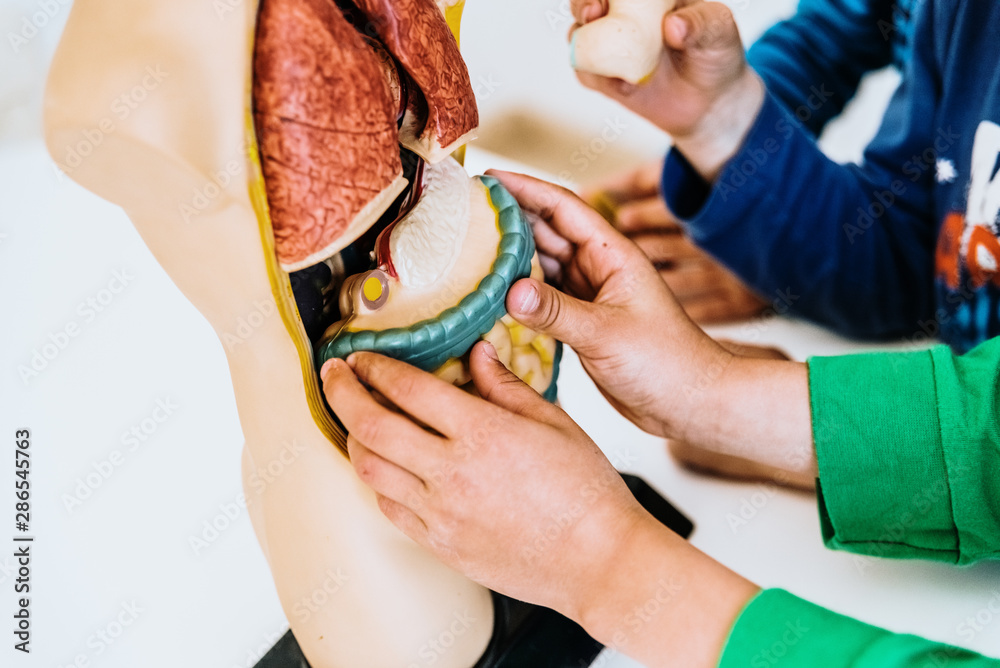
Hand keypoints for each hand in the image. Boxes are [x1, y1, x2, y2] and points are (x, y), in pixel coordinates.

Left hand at [320, 347, 648, 621]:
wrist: (597, 561)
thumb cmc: (585, 493)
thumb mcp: (553, 422)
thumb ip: (505, 386)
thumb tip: (477, 354)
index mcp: (484, 434)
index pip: (408, 388)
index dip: (375, 366)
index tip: (361, 355)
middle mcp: (453, 473)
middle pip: (371, 426)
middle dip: (343, 393)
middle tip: (333, 375)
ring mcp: (442, 514)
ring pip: (369, 469)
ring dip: (353, 438)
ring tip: (355, 420)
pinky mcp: (441, 545)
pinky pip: (390, 508)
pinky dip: (379, 482)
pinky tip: (388, 468)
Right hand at [494, 170, 816, 475]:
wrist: (690, 404)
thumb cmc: (666, 363)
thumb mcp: (607, 335)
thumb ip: (557, 312)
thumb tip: (510, 290)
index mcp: (612, 255)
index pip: (563, 207)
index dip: (525, 188)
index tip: (488, 179)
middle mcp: (599, 269)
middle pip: (546, 232)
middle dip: (509, 220)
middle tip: (465, 214)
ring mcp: (590, 296)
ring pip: (541, 266)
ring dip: (509, 258)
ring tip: (467, 251)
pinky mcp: (583, 323)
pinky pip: (543, 299)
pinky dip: (518, 295)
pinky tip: (491, 296)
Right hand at [570, 0, 764, 180]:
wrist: (709, 104)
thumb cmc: (716, 57)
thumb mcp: (720, 34)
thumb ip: (703, 23)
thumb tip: (673, 25)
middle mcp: (624, 16)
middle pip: (589, 2)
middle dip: (584, 3)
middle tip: (592, 12)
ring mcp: (611, 46)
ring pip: (580, 35)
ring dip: (582, 40)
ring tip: (606, 55)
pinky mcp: (605, 76)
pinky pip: (587, 72)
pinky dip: (597, 77)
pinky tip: (624, 86)